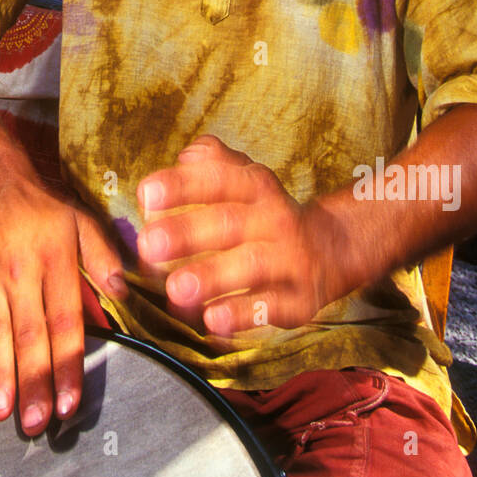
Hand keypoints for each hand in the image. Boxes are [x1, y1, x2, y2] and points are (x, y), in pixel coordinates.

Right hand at [0, 176, 125, 435]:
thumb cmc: (45, 208)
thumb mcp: (84, 221)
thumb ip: (104, 258)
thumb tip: (124, 295)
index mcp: (56, 260)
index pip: (64, 321)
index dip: (67, 363)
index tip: (70, 402)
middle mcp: (21, 273)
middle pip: (28, 335)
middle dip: (33, 382)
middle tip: (37, 424)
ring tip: (0, 414)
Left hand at [136, 136, 338, 334]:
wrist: (330, 249)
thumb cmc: (266, 214)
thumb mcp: (245, 178)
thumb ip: (213, 163)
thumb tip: (186, 156)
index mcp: (255, 186)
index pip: (217, 179)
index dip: (182, 185)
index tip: (146, 195)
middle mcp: (273, 219)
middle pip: (229, 222)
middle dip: (186, 233)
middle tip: (148, 245)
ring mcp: (289, 258)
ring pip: (251, 265)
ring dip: (212, 277)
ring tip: (176, 289)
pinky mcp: (298, 298)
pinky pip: (272, 307)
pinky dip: (242, 314)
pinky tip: (212, 321)